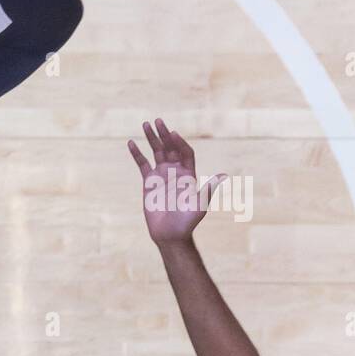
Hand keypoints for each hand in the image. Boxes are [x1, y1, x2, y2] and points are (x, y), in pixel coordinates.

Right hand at [127, 118, 226, 246]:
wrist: (170, 234)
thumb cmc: (187, 221)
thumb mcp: (200, 203)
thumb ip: (209, 188)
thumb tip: (223, 175)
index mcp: (188, 175)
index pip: (185, 152)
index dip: (180, 142)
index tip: (173, 134)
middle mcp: (175, 172)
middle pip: (170, 148)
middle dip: (164, 134)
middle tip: (158, 120)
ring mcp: (161, 175)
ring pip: (156, 152)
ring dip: (151, 138)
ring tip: (145, 124)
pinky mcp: (148, 182)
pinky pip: (142, 164)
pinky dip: (137, 153)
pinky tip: (131, 142)